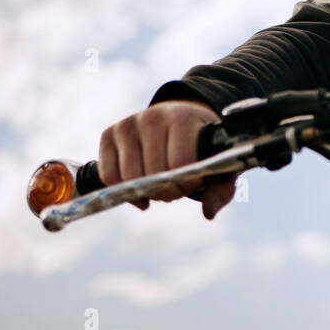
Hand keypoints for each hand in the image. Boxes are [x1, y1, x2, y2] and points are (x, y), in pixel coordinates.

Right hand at [99, 100, 237, 218]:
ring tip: (161, 185)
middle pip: (152, 174)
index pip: (179, 164)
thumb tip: (209, 212)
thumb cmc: (201, 144)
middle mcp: (152, 116)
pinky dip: (123, 189)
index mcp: (183, 118)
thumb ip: (221, 187)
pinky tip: (141, 188)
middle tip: (178, 188)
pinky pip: (109, 175)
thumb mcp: (218, 161)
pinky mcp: (109, 134)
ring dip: (147, 191)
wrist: (182, 119)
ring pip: (129, 177)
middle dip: (168, 190)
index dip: (187, 184)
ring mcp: (128, 124)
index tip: (195, 183)